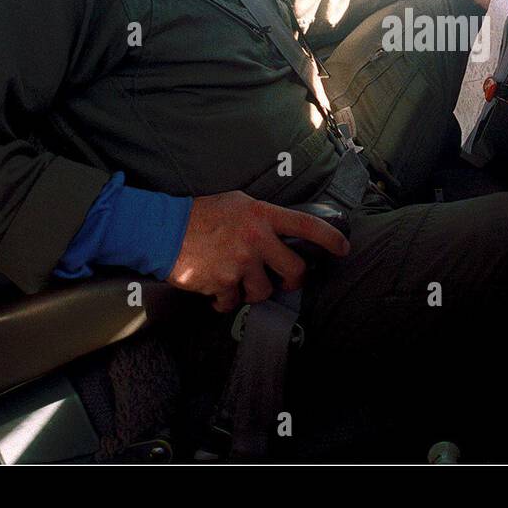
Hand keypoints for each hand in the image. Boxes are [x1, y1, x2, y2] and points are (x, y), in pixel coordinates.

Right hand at [167, 190, 349, 311]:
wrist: (164, 230)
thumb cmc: (201, 214)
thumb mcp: (238, 204)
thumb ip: (262, 217)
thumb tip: (283, 233)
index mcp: (262, 215)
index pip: (306, 226)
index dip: (330, 239)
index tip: (343, 249)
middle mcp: (256, 239)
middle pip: (295, 271)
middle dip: (293, 281)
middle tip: (286, 281)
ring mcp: (240, 263)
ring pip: (264, 292)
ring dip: (253, 291)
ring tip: (240, 281)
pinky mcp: (223, 283)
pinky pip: (234, 303)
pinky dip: (226, 301)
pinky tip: (217, 290)